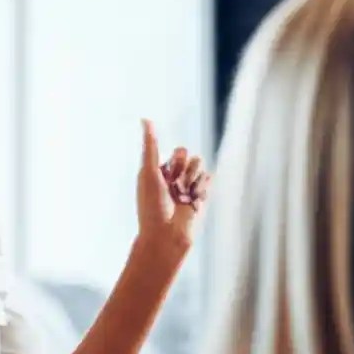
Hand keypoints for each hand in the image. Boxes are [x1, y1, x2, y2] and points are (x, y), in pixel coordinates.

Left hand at [136, 119, 210, 248]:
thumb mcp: (149, 170)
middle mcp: (173, 177)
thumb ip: (150, 144)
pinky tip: (193, 200)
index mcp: (158, 170)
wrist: (166, 234)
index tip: (166, 174)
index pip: (174, 153)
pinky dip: (201, 188)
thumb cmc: (152, 204)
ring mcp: (186, 187)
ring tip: (184, 193)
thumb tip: (145, 119)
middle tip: (176, 183)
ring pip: (199, 165)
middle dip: (184, 166)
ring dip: (193, 177)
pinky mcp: (199, 197)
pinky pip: (207, 179)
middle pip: (187, 155)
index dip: (173, 161)